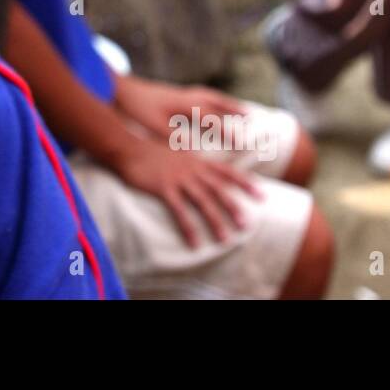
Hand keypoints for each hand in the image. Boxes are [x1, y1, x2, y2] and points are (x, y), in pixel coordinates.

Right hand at [108, 136, 262, 247]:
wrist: (127, 147)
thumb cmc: (150, 151)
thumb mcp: (177, 152)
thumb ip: (192, 160)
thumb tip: (204, 168)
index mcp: (196, 160)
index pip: (226, 171)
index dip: (245, 182)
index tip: (261, 194)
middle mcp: (191, 169)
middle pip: (218, 189)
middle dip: (234, 207)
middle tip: (247, 225)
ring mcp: (178, 178)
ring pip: (202, 202)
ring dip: (215, 221)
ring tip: (225, 239)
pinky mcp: (163, 188)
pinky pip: (179, 211)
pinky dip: (189, 227)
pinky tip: (195, 242)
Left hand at [115, 76, 245, 139]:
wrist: (122, 89)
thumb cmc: (137, 109)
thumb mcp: (155, 127)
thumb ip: (175, 139)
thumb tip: (194, 153)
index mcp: (185, 105)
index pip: (212, 119)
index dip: (227, 131)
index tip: (240, 143)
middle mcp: (188, 96)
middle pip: (217, 102)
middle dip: (234, 109)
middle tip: (251, 116)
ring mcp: (183, 93)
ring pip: (211, 96)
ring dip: (226, 102)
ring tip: (240, 109)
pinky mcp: (177, 93)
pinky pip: (203, 95)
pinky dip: (214, 99)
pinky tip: (214, 106)